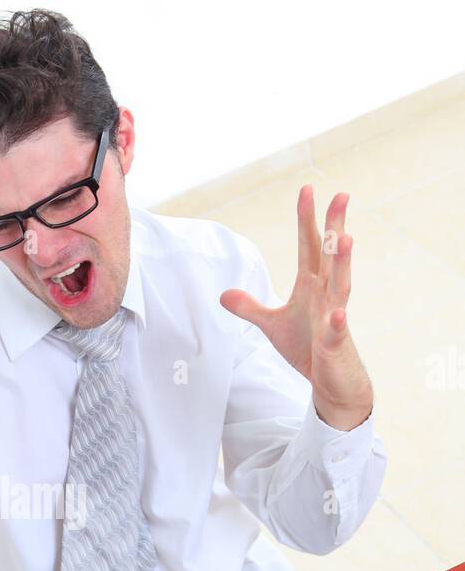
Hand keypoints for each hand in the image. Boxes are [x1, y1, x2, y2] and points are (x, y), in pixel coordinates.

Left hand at [219, 187, 373, 430]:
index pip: (309, 247)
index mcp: (311, 286)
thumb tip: (224, 294)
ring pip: (340, 285)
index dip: (306, 220)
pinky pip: (336, 332)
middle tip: (342, 195)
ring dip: (343, 263)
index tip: (307, 190)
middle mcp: (326, 295)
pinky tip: (338, 313)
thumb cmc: (307, 348)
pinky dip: (337, 323)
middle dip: (335, 226)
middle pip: (330, 256)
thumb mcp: (272, 325)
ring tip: (346, 237)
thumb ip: (250, 307)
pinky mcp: (335, 344)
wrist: (331, 381)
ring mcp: (334, 318)